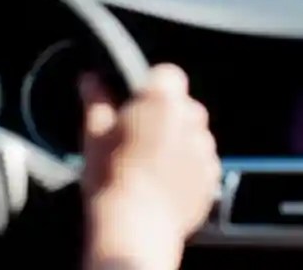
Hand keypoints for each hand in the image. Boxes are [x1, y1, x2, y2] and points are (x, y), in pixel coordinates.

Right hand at [80, 64, 219, 269]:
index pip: (168, 74)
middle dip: (165, 115)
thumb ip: (96, 100)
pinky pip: (202, 162)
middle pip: (183, 105)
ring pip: (193, 134)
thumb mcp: (94, 134)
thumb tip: (90, 79)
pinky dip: (188, 167)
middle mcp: (192, 119)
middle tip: (139, 137)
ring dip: (178, 141)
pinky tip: (164, 182)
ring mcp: (206, 149)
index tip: (135, 104)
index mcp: (163, 100)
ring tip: (150, 165)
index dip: (151, 87)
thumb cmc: (111, 177)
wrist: (135, 227)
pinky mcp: (212, 176)